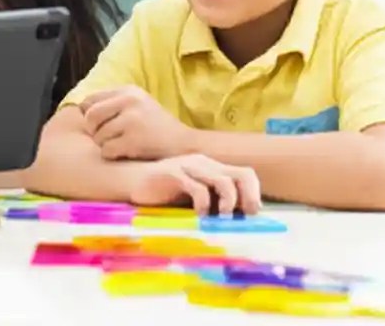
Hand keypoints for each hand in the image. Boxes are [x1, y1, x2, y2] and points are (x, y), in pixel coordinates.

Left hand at [81, 86, 195, 159]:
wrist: (187, 146)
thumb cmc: (158, 129)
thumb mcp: (139, 106)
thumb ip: (113, 104)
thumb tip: (79, 108)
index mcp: (129, 90)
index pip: (90, 100)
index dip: (90, 116)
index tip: (99, 126)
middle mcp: (130, 100)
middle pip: (90, 117)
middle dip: (94, 131)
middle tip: (107, 139)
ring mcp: (132, 119)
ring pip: (97, 136)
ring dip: (106, 146)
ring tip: (123, 145)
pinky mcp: (134, 139)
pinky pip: (106, 150)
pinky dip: (113, 156)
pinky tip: (127, 154)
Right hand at [128, 154, 261, 214]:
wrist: (130, 181)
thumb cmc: (163, 193)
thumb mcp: (193, 197)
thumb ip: (212, 202)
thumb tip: (237, 221)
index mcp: (212, 168)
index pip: (245, 174)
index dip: (254, 193)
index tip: (252, 214)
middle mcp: (205, 164)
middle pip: (241, 175)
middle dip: (248, 197)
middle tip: (244, 216)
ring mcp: (189, 167)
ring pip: (224, 181)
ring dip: (228, 202)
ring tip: (221, 217)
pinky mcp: (174, 174)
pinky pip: (198, 188)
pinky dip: (204, 204)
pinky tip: (199, 214)